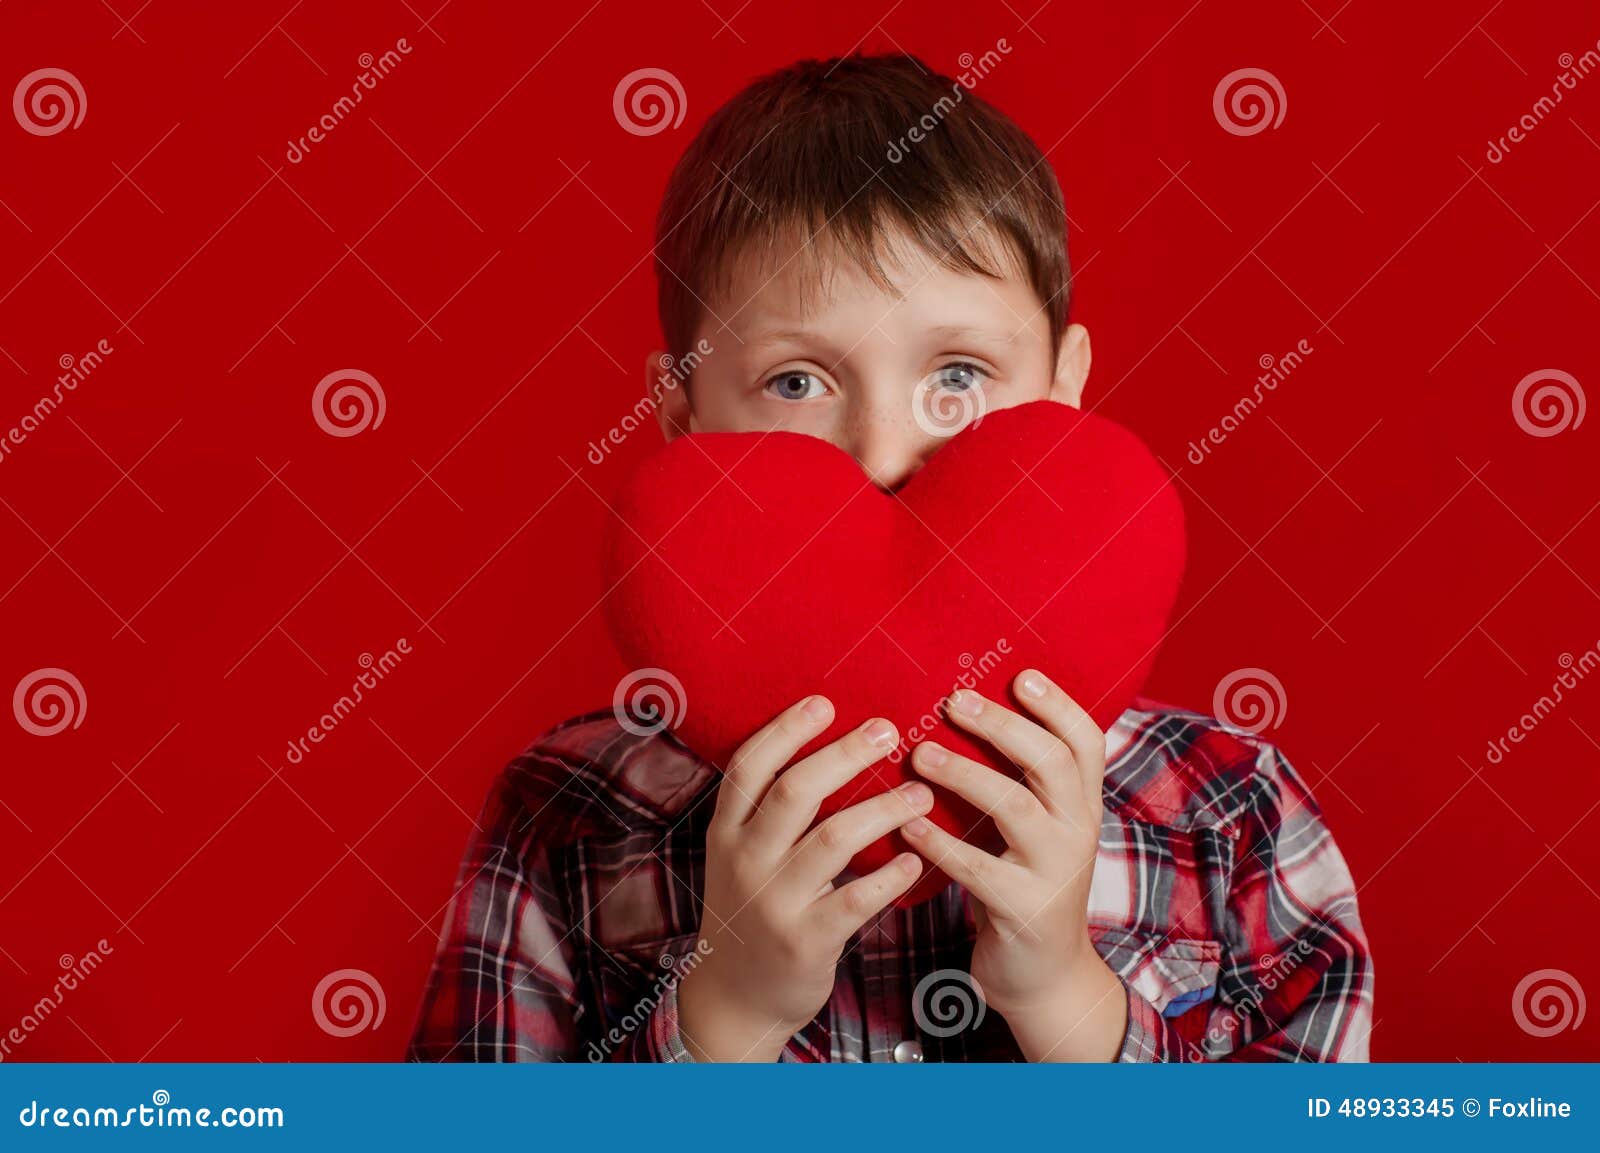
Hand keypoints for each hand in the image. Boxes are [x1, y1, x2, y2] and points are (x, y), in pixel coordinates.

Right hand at [676, 694, 930, 1060]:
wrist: (736, 996)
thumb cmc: (754, 907)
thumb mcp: (741, 854)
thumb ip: (768, 809)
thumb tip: (828, 741)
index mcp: (726, 831)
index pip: (748, 767)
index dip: (785, 730)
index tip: (825, 701)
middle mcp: (744, 861)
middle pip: (794, 792)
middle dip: (844, 755)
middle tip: (888, 730)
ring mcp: (773, 902)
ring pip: (831, 841)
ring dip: (883, 811)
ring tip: (921, 793)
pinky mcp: (804, 941)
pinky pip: (854, 900)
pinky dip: (890, 876)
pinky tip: (917, 857)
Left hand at [901, 670, 1127, 1061]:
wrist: (1044, 976)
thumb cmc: (1024, 883)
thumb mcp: (1036, 828)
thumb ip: (1017, 780)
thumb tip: (962, 707)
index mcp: (1081, 804)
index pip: (1085, 741)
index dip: (1057, 705)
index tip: (1018, 675)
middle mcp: (1077, 831)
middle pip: (1052, 763)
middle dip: (1003, 727)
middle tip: (954, 701)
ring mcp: (1055, 872)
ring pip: (1015, 809)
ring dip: (964, 775)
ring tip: (919, 754)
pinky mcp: (1024, 910)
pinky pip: (979, 870)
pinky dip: (940, 844)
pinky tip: (907, 825)